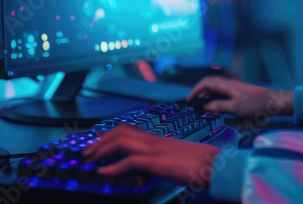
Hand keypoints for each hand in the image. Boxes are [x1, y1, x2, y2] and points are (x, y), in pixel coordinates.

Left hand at [81, 124, 221, 186]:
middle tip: (86, 151)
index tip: (97, 142)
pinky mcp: (158, 161)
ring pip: (121, 141)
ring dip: (101, 150)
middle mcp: (154, 140)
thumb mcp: (174, 160)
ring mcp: (155, 148)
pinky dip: (114, 167)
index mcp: (158, 139)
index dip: (110, 135)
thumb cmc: (200, 164)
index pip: (129, 130)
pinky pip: (130, 160)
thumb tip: (143, 172)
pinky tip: (103, 173)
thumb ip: (158, 162)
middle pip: (120, 131)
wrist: (216, 164)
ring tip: (89, 159)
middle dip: (100, 140)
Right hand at [187, 76, 293, 118]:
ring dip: (207, 93)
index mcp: (227, 85)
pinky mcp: (240, 91)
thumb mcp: (235, 108)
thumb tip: (204, 107)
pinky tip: (216, 102)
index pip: (206, 82)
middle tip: (194, 103)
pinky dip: (215, 94)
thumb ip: (218, 106)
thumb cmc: (256, 105)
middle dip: (200, 91)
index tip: (189, 100)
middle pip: (210, 82)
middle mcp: (230, 83)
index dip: (196, 90)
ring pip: (216, 86)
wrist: (275, 101)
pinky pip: (223, 89)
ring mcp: (236, 86)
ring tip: (202, 104)